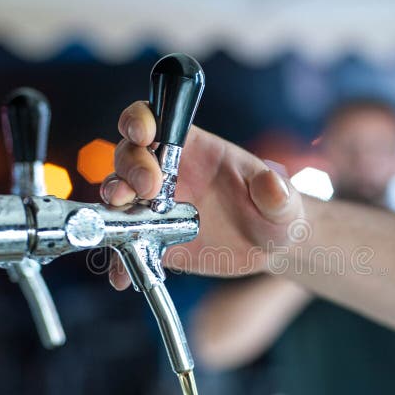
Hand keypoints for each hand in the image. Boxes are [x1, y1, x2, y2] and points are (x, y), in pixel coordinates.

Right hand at [101, 101, 303, 288]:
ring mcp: (153, 205)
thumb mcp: (282, 200)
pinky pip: (125, 243)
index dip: (141, 120)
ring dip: (112, 208)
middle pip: (128, 156)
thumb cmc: (275, 210)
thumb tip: (271, 184)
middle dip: (130, 170)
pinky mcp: (151, 237)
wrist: (269, 247)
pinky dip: (118, 259)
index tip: (146, 135)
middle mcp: (165, 171)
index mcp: (192, 147)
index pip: (155, 119)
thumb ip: (276, 192)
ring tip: (122, 224)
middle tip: (147, 191)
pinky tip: (121, 275)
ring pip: (117, 197)